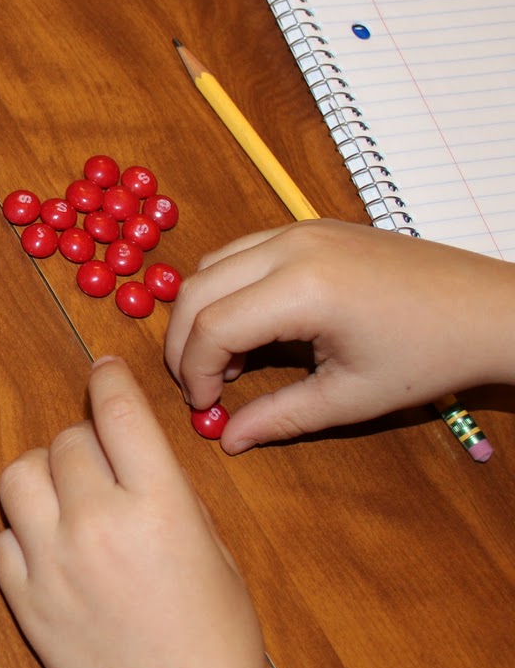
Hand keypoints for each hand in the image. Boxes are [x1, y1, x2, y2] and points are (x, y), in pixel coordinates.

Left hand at [0, 356, 313, 667]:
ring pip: (18, 477)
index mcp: (159, 506)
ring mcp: (51, 561)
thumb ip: (167, 497)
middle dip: (84, 445)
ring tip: (65, 498)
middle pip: (66, 441)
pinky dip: (22, 534)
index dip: (108, 382)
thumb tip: (130, 456)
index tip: (101, 371)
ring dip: (42, 476)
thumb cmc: (217, 644)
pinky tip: (51, 550)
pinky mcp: (22, 598)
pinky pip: (2, 538)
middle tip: (101, 468)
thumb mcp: (213, 552)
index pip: (118, 413)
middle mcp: (98, 524)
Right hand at [165, 219, 514, 453]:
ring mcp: (300, 229)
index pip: (210, 327)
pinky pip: (240, 252)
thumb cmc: (431, 356)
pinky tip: (252, 328)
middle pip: (195, 290)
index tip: (206, 409)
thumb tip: (227, 440)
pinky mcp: (310, 227)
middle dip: (184, 344)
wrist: (491, 309)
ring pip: (210, 265)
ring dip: (202, 313)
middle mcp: (292, 247)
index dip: (194, 373)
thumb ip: (279, 417)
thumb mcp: (351, 398)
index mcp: (304, 289)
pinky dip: (226, 288)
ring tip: (227, 361)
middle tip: (199, 387)